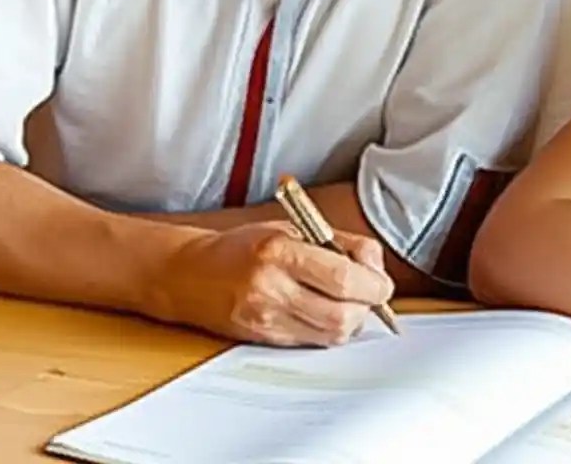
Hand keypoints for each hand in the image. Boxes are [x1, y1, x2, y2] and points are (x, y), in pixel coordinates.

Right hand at [152, 222, 394, 346]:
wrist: (189, 274)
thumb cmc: (245, 246)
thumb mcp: (293, 228)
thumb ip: (341, 244)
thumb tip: (377, 268)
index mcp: (280, 251)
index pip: (344, 278)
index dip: (375, 285)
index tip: (381, 282)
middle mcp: (271, 287)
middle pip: (342, 315)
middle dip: (366, 307)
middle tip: (366, 293)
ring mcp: (265, 318)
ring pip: (332, 334)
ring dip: (350, 320)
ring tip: (343, 301)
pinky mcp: (263, 338)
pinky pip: (313, 342)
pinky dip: (329, 329)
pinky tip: (322, 311)